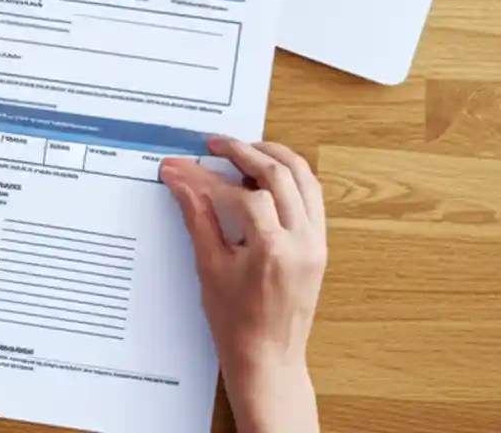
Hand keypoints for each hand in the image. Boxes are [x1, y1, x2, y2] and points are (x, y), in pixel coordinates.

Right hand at [160, 137, 326, 432]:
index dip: (206, 177)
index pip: (239, 194)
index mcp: (272, 249)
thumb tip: (180, 180)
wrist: (268, 358)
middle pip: (278, 173)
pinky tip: (266, 175)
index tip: (182, 167)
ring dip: (274, 156)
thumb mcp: (209, 267)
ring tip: (244, 149)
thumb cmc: (235, 323)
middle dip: (244, 152)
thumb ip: (197, 216)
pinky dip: (290, 177)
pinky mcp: (319, 245)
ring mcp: (316, 242)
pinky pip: (312, 197)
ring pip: (304, 178)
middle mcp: (302, 241)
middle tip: (215, 143)